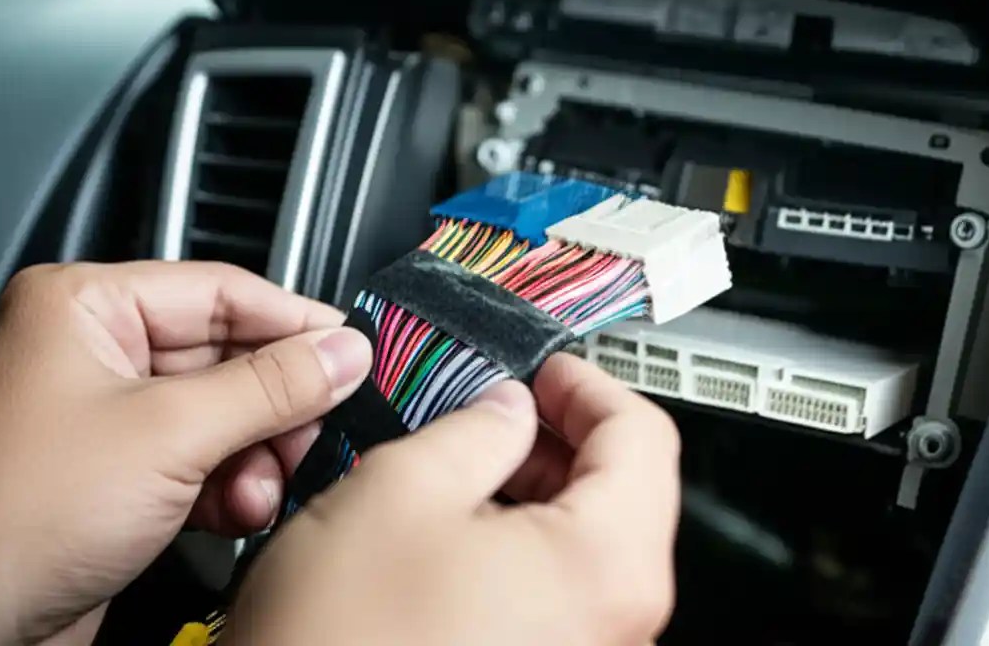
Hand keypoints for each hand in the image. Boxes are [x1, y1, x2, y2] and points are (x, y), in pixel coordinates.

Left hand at [0, 262, 371, 643]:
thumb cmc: (6, 519)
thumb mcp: (167, 435)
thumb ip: (269, 388)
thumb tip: (341, 350)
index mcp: (85, 307)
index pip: (221, 290)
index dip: (294, 322)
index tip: (351, 352)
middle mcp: (92, 353)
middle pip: (227, 355)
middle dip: (274, 406)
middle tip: (310, 433)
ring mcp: (104, 418)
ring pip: (221, 414)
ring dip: (255, 455)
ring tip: (259, 488)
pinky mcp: (115, 476)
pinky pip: (199, 460)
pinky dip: (228, 486)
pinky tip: (235, 512)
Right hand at [225, 354, 680, 645]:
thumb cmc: (345, 645)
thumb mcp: (401, 490)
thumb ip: (475, 429)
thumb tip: (505, 409)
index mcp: (604, 565)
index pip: (643, 437)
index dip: (588, 385)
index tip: (545, 370)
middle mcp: (616, 622)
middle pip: (628, 494)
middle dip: (561, 440)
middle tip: (500, 412)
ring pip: (591, 547)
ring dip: (540, 494)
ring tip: (467, 473)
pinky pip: (562, 596)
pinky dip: (526, 551)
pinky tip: (462, 538)